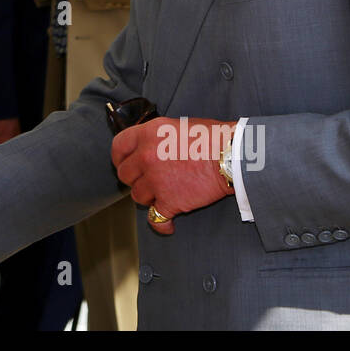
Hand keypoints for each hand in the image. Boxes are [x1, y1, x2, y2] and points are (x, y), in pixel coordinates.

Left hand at [111, 117, 235, 235]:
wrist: (231, 156)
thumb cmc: (211, 138)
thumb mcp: (176, 126)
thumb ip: (156, 137)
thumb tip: (149, 146)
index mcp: (148, 134)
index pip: (118, 147)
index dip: (119, 158)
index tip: (124, 164)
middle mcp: (146, 156)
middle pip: (125, 174)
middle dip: (135, 179)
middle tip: (147, 181)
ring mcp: (156, 180)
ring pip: (137, 196)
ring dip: (149, 197)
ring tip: (164, 195)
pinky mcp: (170, 201)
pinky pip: (155, 219)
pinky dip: (161, 224)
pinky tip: (167, 224)